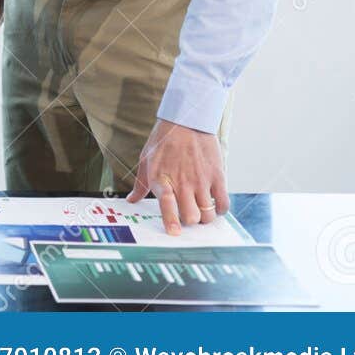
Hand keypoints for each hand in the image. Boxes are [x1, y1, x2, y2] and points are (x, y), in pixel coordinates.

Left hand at [127, 118, 228, 234]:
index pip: (167, 205)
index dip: (171, 221)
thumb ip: (140, 184)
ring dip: (205, 218)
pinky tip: (214, 205)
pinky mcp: (218, 176)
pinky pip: (223, 203)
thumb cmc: (163, 141)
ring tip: (201, 210)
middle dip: (189, 221)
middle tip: (187, 214)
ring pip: (208, 214)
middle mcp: (182, 183)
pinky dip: (220, 210)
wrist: (186, 121)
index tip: (174, 232)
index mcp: (162, 179)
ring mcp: (201, 181)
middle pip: (191, 217)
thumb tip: (131, 200)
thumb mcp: (146, 160)